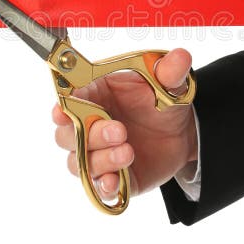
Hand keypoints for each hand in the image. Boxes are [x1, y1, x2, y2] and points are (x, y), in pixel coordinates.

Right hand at [52, 48, 196, 198]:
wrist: (182, 133)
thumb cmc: (163, 101)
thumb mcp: (169, 84)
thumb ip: (171, 71)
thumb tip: (181, 56)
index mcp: (94, 94)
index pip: (67, 100)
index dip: (61, 107)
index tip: (63, 112)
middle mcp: (88, 125)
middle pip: (67, 134)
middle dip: (89, 134)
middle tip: (119, 131)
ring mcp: (97, 153)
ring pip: (79, 162)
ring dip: (100, 160)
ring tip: (128, 152)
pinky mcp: (111, 176)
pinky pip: (97, 187)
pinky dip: (102, 186)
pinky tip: (114, 182)